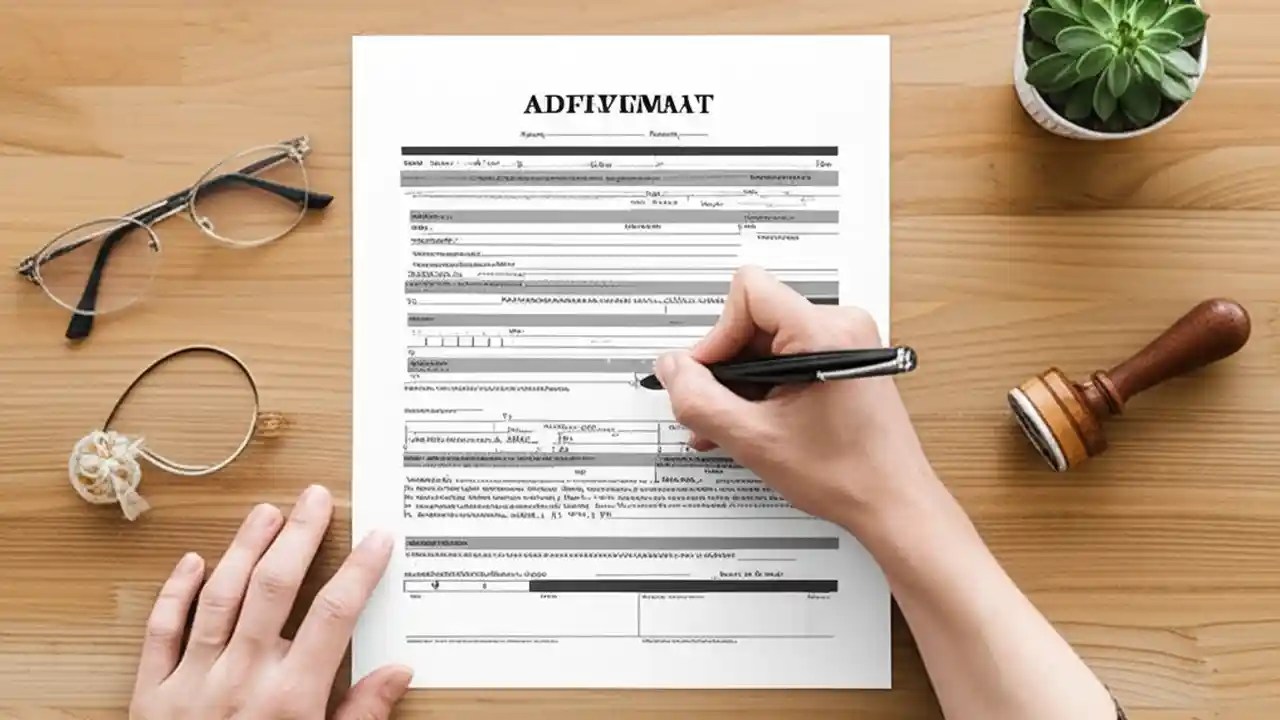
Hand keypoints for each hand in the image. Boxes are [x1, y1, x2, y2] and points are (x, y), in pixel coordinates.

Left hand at [130, 485, 409, 719]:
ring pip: (219, 596)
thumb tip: (398, 673)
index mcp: (291, 700)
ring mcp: (191, 684)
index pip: (335, 615)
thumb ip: (360, 717)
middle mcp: (241, 680)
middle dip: (300, 535)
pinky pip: (160, 631)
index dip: (361, 569)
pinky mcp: (149, 696)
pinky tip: (193, 561)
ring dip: (244, 547)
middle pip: (274, 588)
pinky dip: (175, 592)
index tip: (379, 539)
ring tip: (266, 513)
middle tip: (316, 498)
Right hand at [655, 266, 937, 531]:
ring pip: (767, 341)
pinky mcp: (844, 360)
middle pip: (754, 317)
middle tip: (714, 407)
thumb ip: (699, 400)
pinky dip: (763, 386)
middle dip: (725, 366)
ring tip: (730, 424)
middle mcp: (841, 326)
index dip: (717, 334)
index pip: (748, 291)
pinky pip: (787, 356)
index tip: (707, 374)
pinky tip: (751, 421)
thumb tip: (672, 369)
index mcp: (825, 333)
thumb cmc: (849, 474)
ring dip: (741, 382)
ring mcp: (846, 343)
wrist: (892, 502)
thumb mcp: (753, 440)